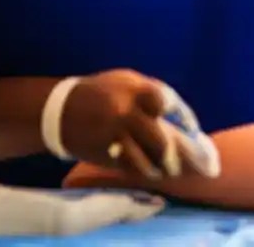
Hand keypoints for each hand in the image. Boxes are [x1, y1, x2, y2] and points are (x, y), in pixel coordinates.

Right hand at [58, 70, 215, 179]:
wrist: (59, 109)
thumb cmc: (103, 92)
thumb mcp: (127, 81)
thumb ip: (154, 94)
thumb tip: (183, 118)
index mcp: (135, 90)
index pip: (170, 104)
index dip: (186, 118)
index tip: (194, 130)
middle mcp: (126, 112)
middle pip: (161, 141)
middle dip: (177, 156)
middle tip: (188, 163)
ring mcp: (113, 135)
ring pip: (145, 160)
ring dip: (160, 169)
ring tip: (169, 171)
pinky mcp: (103, 152)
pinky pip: (128, 167)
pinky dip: (141, 171)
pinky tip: (149, 172)